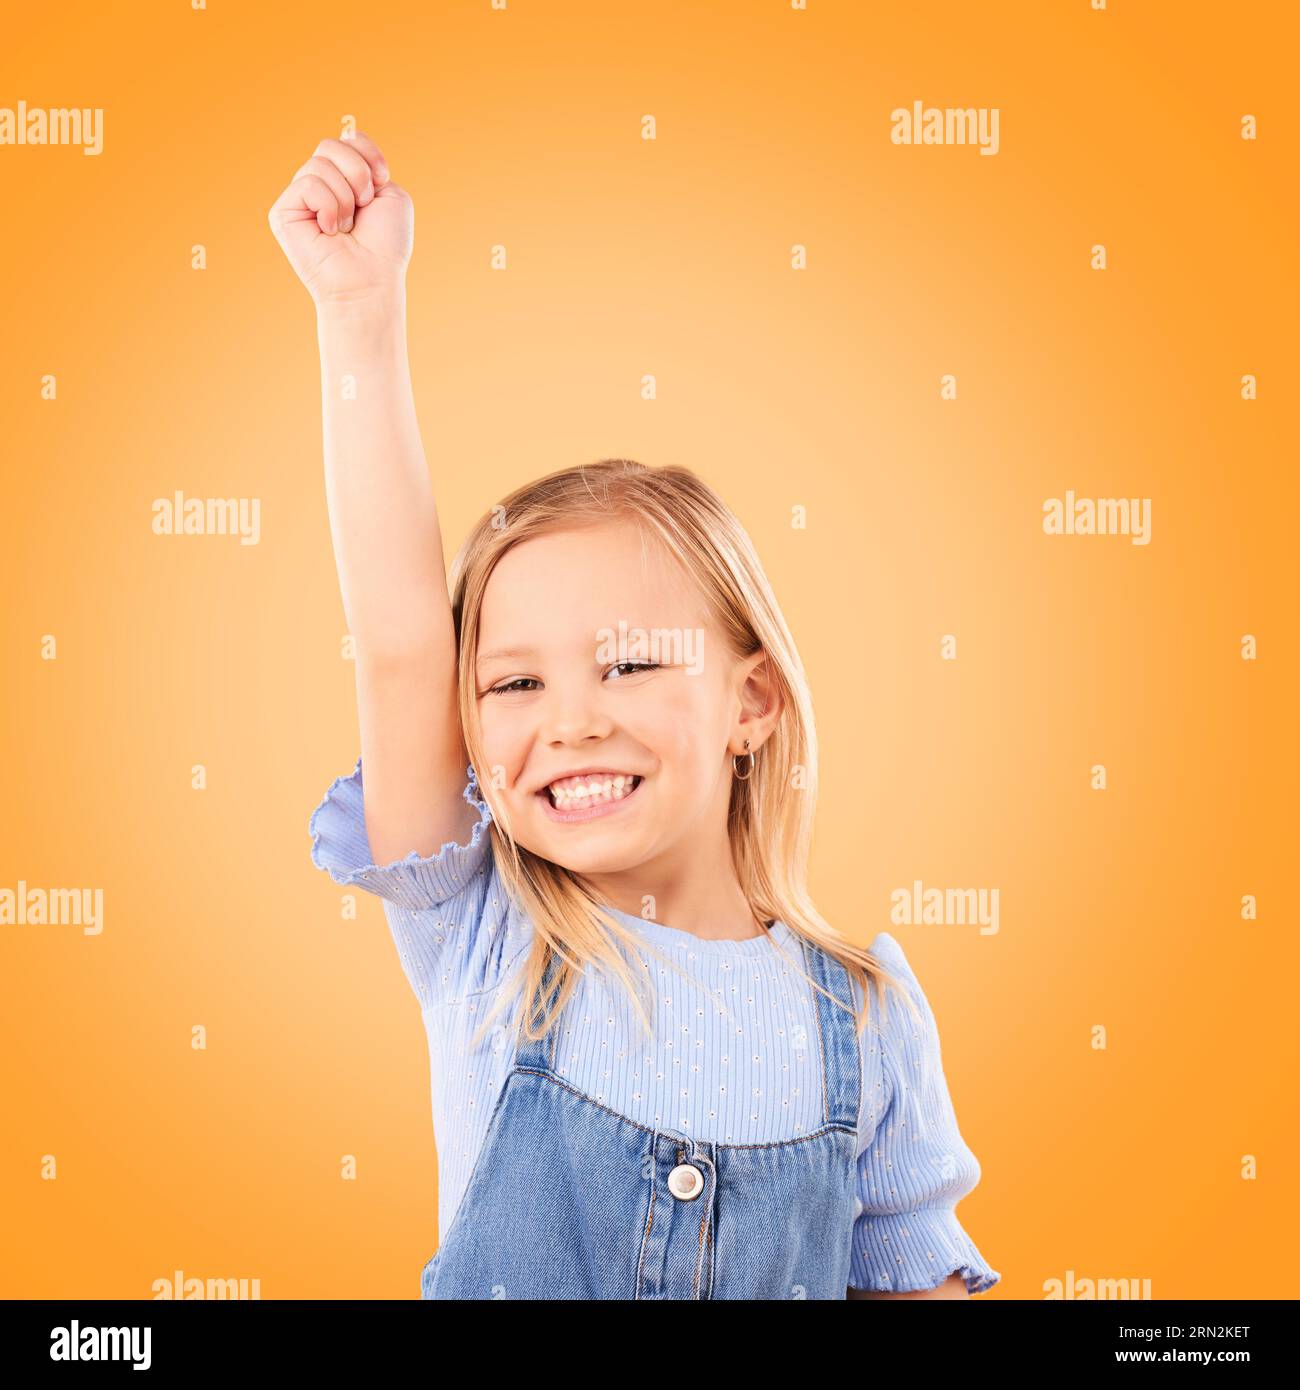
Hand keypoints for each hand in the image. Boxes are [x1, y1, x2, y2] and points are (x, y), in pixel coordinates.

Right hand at [268, 132, 412, 305]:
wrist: (371, 281)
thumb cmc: (385, 247)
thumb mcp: (391, 195)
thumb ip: (370, 162)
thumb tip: (344, 138)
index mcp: (343, 180)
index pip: (347, 139)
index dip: (368, 153)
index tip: (382, 180)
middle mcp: (319, 186)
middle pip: (330, 145)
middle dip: (358, 173)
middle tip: (364, 207)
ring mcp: (299, 198)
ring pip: (319, 164)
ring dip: (345, 197)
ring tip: (346, 226)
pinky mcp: (283, 211)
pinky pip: (307, 183)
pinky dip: (328, 206)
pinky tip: (330, 231)